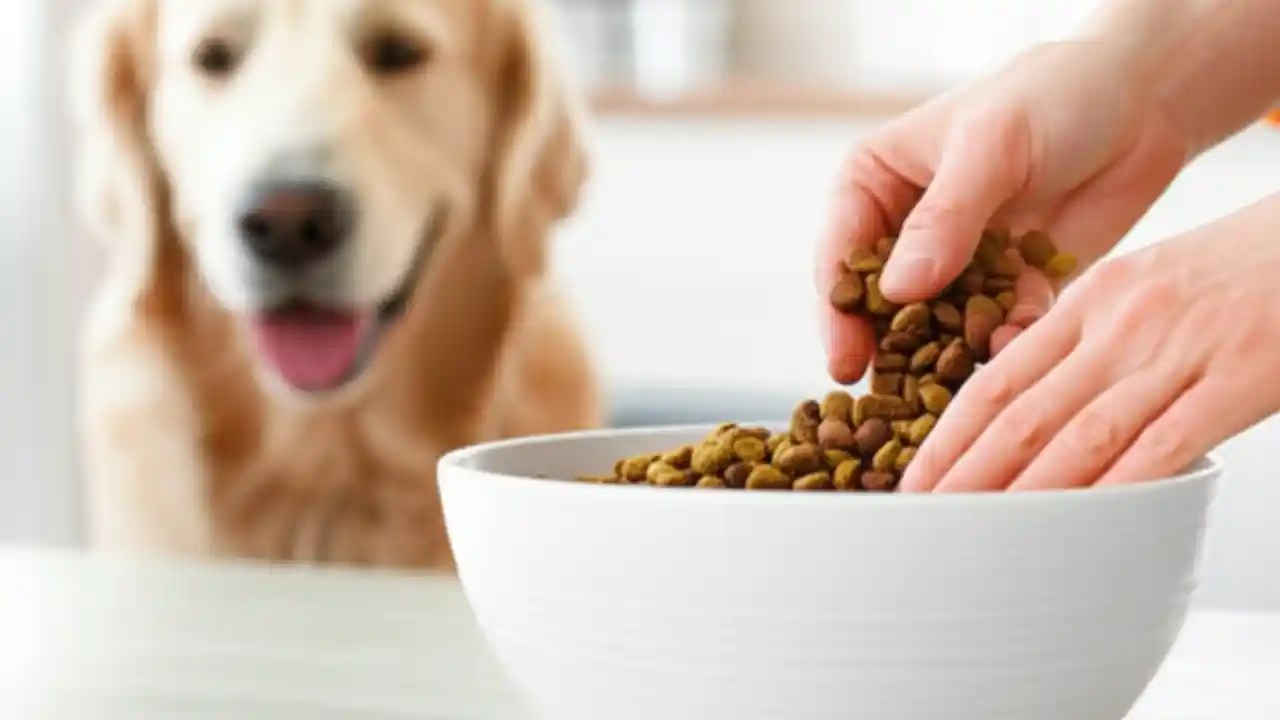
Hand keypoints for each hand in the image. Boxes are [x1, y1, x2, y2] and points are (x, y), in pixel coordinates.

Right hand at [819, 40, 1188, 381]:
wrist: (1140, 102)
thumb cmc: (1049, 97)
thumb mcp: (989, 146)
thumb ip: (945, 218)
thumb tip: (898, 292)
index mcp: (872, 186)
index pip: (841, 258)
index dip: (839, 313)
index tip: (845, 362)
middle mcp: (904, 232)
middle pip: (880, 307)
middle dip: (887, 353)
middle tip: (889, 408)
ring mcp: (956, 266)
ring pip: (935, 329)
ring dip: (944, 361)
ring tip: (950, 399)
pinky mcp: (1008, 289)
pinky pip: (998, 330)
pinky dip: (1005, 346)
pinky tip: (1014, 353)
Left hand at [900, 195, 1279, 491]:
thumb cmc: (1240, 267)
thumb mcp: (1146, 286)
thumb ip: (1089, 341)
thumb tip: (1034, 405)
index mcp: (1091, 299)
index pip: (995, 380)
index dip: (945, 438)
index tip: (909, 480)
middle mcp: (1121, 324)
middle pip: (1022, 415)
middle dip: (964, 478)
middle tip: (920, 523)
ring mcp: (1180, 351)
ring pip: (1081, 437)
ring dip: (1023, 496)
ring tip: (978, 537)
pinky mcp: (1240, 378)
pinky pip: (1166, 446)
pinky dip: (1117, 490)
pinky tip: (1081, 529)